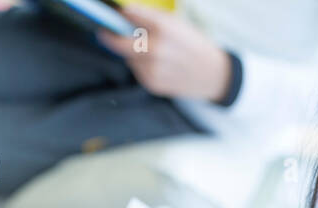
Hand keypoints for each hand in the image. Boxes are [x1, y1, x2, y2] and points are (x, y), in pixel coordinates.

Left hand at [97, 5, 231, 102]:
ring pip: (126, 56)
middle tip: (106, 33)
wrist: (212, 75)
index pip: (128, 15)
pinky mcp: (151, 83)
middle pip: (118, 41)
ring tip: (149, 51)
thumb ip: (150, 18)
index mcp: (164, 27)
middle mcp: (156, 49)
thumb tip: (124, 14)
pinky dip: (140, 65)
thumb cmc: (194, 45)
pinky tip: (156, 64)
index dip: (119, 14)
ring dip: (130, 52)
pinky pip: (136, 70)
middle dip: (110, 36)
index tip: (111, 14)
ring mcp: (152, 69)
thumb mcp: (176, 23)